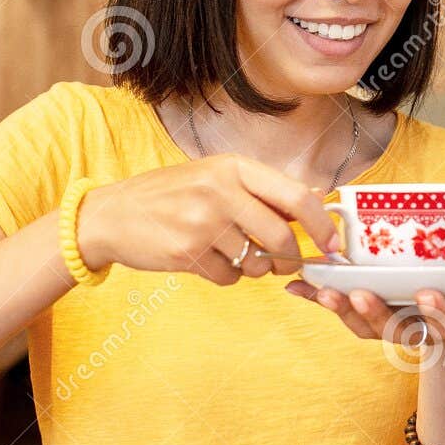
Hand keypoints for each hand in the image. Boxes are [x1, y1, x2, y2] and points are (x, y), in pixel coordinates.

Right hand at [75, 154, 340, 284]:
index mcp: (234, 167)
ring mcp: (202, 222)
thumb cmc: (172, 195)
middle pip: (281, 237)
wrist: (112, 215)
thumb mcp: (215, 176)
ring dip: (255, 269)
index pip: (297, 196)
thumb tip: (317, 200)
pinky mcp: (187, 252)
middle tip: (287, 264)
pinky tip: (209, 260)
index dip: (323, 225)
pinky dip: (228, 277)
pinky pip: (229, 277)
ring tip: (235, 255)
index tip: (332, 245)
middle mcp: (220, 191)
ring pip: (256, 262)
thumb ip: (262, 189)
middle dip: (291, 258)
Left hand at [284, 280, 444, 347]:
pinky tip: (294, 287)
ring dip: (342, 309)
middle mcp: (417, 330)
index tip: (427, 294)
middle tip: (358, 292)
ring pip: (364, 325)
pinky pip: (343, 309)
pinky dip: (318, 299)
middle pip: (393, 330)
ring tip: (323, 291)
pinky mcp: (369, 313)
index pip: (444, 325)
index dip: (436, 313)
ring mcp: (391, 323)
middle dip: (374, 313)